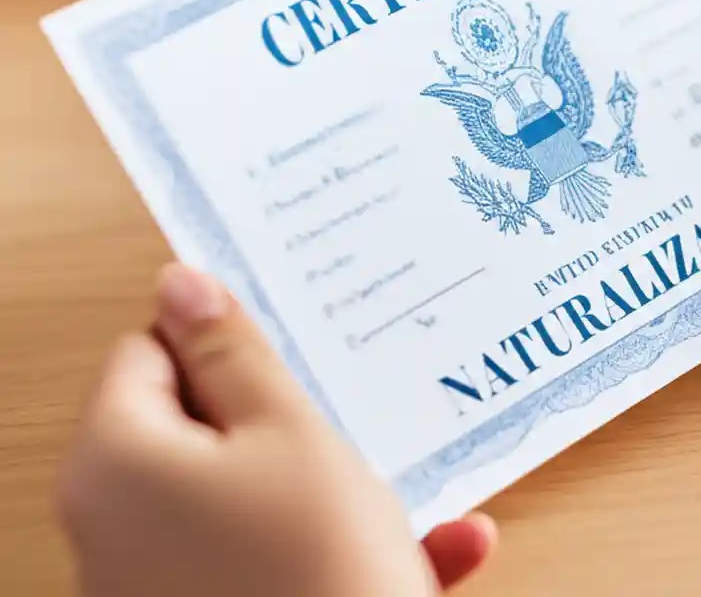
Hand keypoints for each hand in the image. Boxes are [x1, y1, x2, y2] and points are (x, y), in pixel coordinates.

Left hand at [58, 264, 496, 595]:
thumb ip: (233, 354)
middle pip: (196, 428)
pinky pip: (271, 559)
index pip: (149, 351)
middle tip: (349, 413)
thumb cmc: (318, 566)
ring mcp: (153, 579)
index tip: (294, 343)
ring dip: (329, 488)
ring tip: (401, 490)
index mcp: (115, 459)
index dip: (224, 340)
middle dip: (284, 420)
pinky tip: (437, 543)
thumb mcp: (291, 434)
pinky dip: (334, 546)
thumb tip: (183, 284)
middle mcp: (113, 522)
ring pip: (247, 497)